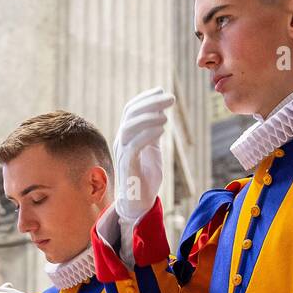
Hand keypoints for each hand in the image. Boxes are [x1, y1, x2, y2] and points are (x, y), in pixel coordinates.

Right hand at [113, 88, 173, 222]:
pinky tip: (162, 130)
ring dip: (148, 118)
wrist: (139, 203)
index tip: (162, 89)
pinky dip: (147, 135)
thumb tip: (161, 113)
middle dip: (151, 103)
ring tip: (166, 115)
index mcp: (126, 136)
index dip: (145, 97)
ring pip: (129, 128)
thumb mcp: (152, 149)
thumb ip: (153, 133)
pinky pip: (134, 146)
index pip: (130, 110)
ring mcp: (122, 153)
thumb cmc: (145, 177)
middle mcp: (121, 141)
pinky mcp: (127, 166)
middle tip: (171, 98)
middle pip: (130, 114)